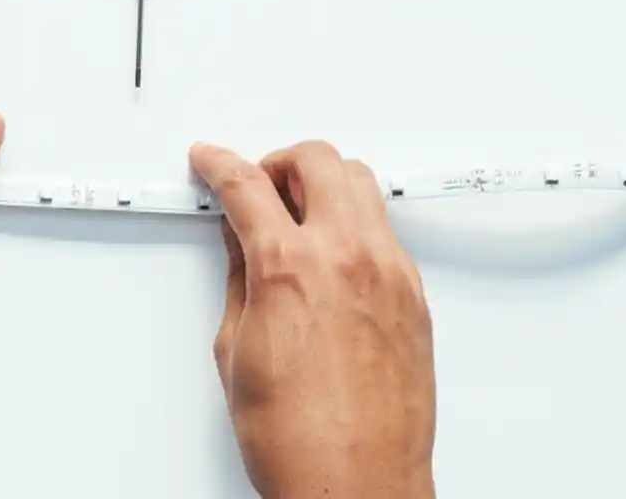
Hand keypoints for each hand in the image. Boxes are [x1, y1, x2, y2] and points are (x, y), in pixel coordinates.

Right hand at [191, 141, 435, 498]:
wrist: (356, 486)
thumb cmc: (298, 439)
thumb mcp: (237, 349)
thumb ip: (240, 279)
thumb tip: (239, 243)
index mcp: (289, 267)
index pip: (246, 185)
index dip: (219, 164)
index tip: (210, 160)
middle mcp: (347, 257)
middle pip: (316, 160)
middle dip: (277, 162)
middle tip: (256, 184)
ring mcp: (389, 273)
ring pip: (361, 183)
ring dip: (323, 182)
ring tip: (295, 211)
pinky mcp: (415, 296)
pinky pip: (385, 230)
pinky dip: (355, 222)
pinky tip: (331, 252)